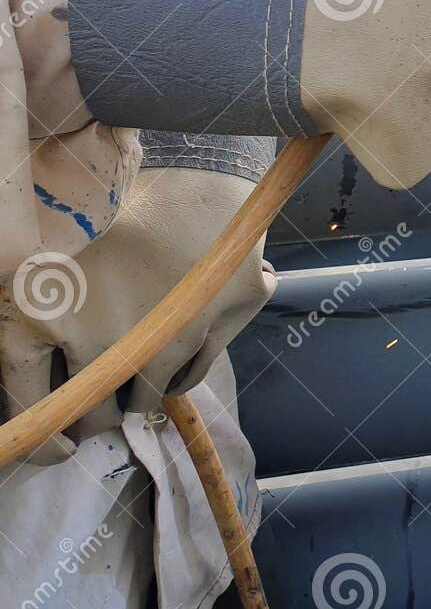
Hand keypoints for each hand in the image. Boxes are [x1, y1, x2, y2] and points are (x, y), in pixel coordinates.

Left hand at [0, 165, 273, 462]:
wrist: (190, 162)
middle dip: (97, 408)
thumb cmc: (111, 208)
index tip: (57, 446)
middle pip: (96, 414)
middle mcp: (107, 337)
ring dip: (139, 387)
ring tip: (139, 351)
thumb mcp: (47, 261)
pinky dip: (179, 365)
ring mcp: (170, 335)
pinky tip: (175, 331)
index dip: (46, 439)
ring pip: (147, 399)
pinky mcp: (218, 325)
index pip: (33, 407)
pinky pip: (189, 375)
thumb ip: (33, 327)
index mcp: (43, 315)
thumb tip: (47, 402)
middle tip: (101, 385)